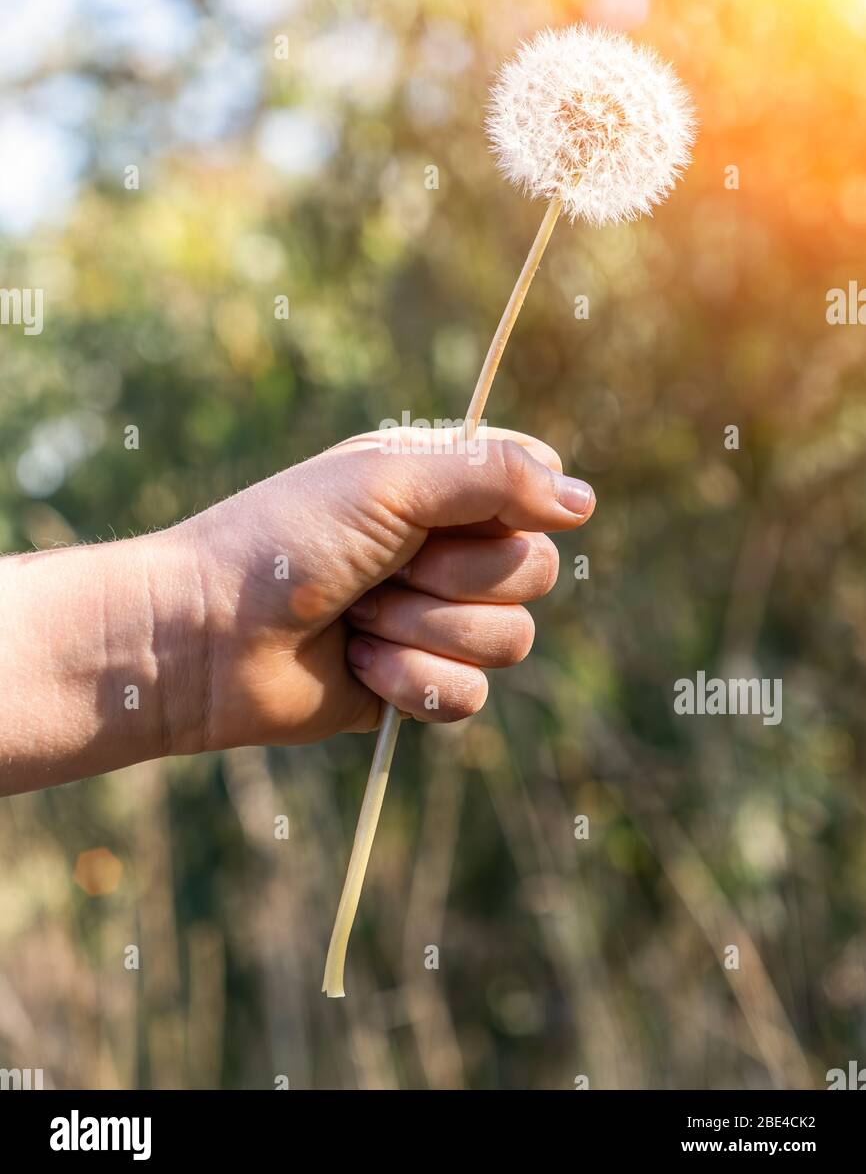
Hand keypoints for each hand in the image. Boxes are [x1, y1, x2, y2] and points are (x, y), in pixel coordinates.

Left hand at [172, 426, 594, 751]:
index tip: (461, 512)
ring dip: (426, 631)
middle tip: (387, 568)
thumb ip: (494, 477)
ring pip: (511, 639)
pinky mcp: (418, 686)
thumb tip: (586, 502)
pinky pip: (473, 696)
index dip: (520, 504)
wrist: (207, 636)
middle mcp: (446, 549)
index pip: (537, 483)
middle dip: (456, 578)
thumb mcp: (390, 483)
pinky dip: (413, 683)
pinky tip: (358, 665)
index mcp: (440, 484)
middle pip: (536, 571)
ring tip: (359, 618)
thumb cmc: (285, 543)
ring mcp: (435, 620)